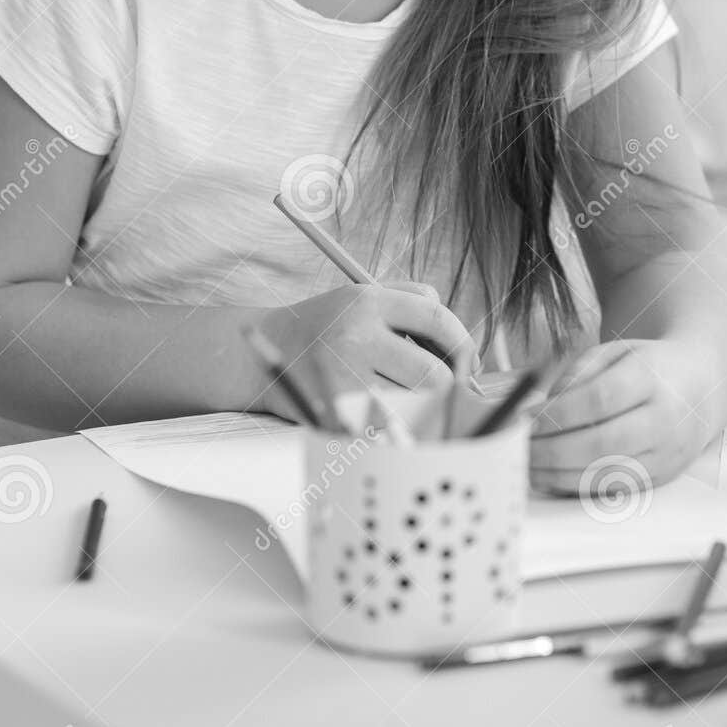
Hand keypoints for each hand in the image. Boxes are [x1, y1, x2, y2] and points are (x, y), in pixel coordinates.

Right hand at [248, 280, 477, 416]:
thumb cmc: (326, 326)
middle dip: (447, 389)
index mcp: (367, 301)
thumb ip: (412, 300)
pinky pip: (386, 430)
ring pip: (414, 407)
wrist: (257, 351)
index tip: (468, 365)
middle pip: (433, 374)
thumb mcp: (362, 295)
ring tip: (411, 406)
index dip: (464, 344)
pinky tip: (386, 421)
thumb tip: (461, 343)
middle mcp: (356, 334)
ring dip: (422, 412)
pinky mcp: (332, 412)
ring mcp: (342, 376)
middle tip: (444, 396)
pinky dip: (395, 431)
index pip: (436, 317)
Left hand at [528, 336, 709, 494]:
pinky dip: (577, 487)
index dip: (558, 413)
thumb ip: (578, 371)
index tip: (526, 418)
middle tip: (520, 447)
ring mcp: (666, 453)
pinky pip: (614, 488)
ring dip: (558, 474)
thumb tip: (543, 406)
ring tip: (528, 466)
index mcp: (651, 378)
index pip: (599, 400)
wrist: (701, 388)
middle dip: (552, 450)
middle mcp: (664, 419)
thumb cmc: (648, 367)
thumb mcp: (616, 351)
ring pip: (606, 473)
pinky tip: (551, 477)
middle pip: (601, 443)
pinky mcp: (661, 477)